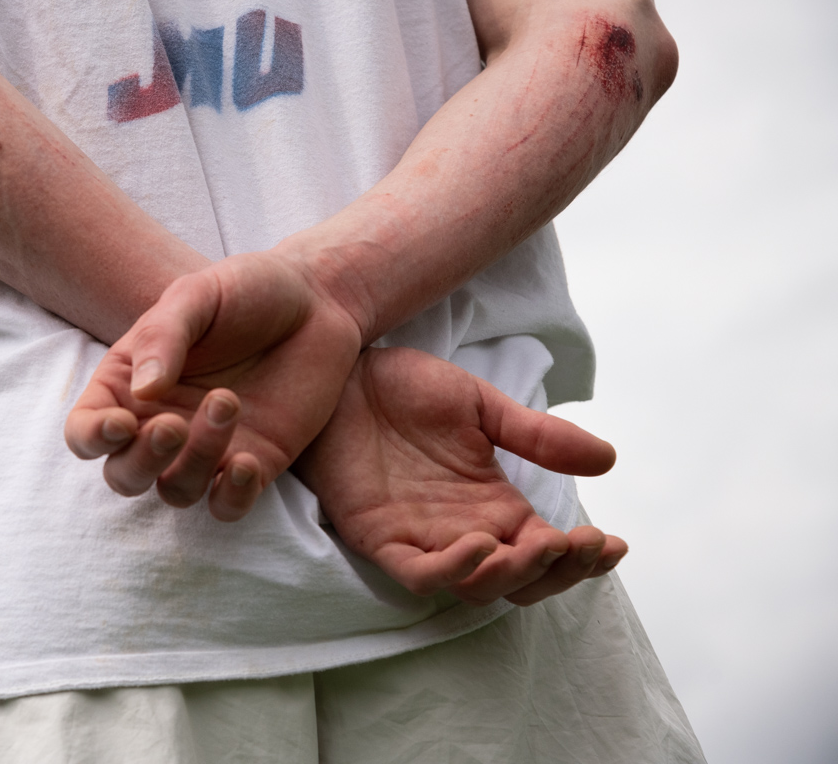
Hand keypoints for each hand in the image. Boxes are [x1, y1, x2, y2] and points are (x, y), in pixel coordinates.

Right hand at [65, 250, 362, 520]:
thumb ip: (163, 336)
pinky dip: (231, 497)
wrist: (316, 300)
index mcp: (129, 384)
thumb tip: (142, 392)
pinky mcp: (253, 464)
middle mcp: (160, 423)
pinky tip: (249, 463)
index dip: (92, 438)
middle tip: (174, 424)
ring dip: (198, 460)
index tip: (123, 422)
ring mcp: (206, 449)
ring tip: (230, 401)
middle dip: (142, 461)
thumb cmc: (245, 289)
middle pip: (124, 476)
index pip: (86, 431)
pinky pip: (227, 506)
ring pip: (175, 491)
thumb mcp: (197, 294)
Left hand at [293, 346, 627, 605]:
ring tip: (542, 545)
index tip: (613, 543)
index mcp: (493, 506)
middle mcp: (463, 531)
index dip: (582, 559)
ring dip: (513, 575)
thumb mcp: (482, 407)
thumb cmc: (406, 389)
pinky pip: (418, 573)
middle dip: (557, 573)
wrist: (344, 370)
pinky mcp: (378, 536)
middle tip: (580, 545)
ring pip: (475, 586)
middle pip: (519, 581)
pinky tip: (480, 545)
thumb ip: (537, 435)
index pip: (546, 551)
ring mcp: (421, 538)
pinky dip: (451, 570)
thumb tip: (607, 459)